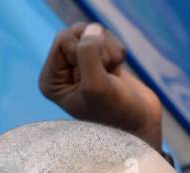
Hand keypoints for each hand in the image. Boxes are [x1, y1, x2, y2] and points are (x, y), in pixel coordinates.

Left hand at [39, 22, 162, 151]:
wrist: (138, 126)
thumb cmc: (115, 113)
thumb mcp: (96, 85)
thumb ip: (88, 53)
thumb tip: (91, 28)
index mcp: (50, 81)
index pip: (63, 39)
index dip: (83, 52)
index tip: (92, 78)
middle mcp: (61, 72)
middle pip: (78, 32)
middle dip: (98, 48)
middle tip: (105, 74)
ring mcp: (80, 66)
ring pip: (94, 32)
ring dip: (110, 51)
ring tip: (112, 76)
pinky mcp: (98, 62)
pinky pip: (106, 38)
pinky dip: (117, 53)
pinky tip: (117, 73)